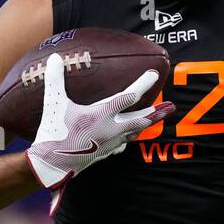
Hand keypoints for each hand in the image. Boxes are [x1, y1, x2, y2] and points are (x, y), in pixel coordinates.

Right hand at [26, 53, 173, 214]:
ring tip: (158, 116)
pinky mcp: (106, 152)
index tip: (154, 74)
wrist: (52, 165)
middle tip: (172, 106)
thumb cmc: (53, 132)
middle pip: (140, 118)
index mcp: (100, 115)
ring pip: (135, 131)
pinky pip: (124, 143)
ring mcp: (110, 142)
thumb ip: (55, 79)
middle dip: (157, 112)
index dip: (142, 84)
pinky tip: (131, 135)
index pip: (126, 97)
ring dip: (147, 122)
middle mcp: (111, 129)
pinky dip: (130, 136)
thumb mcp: (54, 103)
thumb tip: (55, 58)